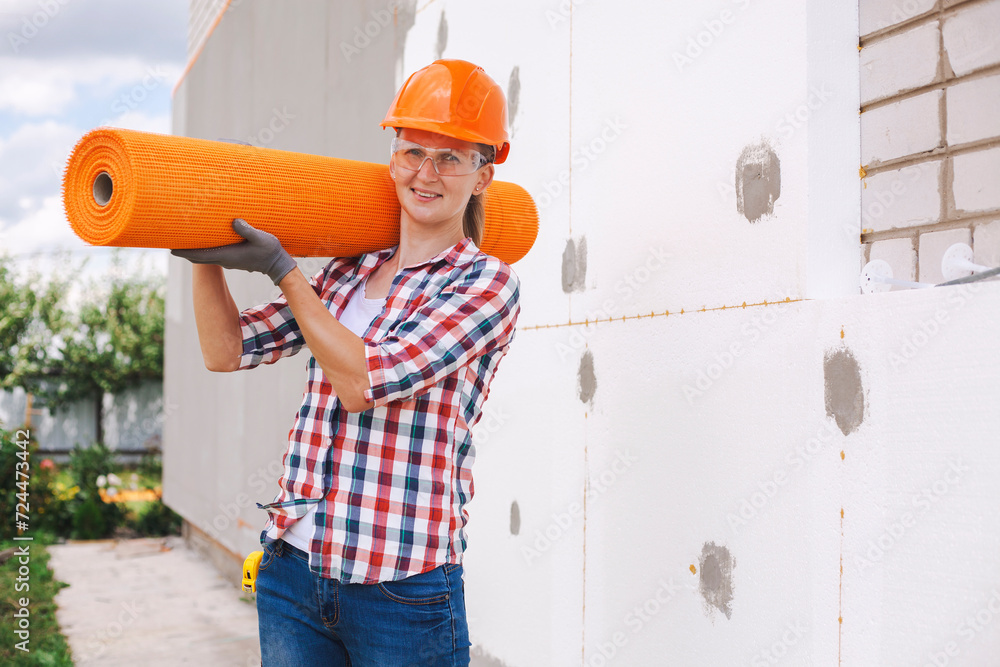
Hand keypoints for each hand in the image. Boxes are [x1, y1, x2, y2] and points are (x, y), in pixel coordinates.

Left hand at [171, 218, 297, 285]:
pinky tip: (202, 242)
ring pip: (204, 257)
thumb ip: (247, 230)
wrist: (278, 264)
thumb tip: (234, 221)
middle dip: (183, 251)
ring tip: (182, 241)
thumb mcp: (261, 238)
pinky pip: (212, 254)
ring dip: (192, 251)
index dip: (184, 251)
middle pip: (198, 257)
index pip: (200, 255)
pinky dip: (202, 250)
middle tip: (170, 242)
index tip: (170, 248)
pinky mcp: (232, 258)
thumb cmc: (270, 251)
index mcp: (228, 255)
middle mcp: (225, 259)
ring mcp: (228, 259)